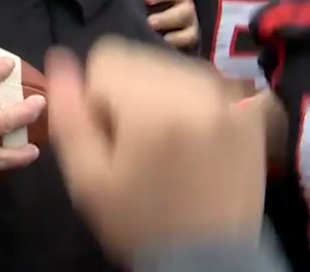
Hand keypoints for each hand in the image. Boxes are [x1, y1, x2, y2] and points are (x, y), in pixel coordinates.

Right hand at [45, 39, 266, 263]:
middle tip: (137, 146)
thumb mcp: (87, 178)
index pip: (106, 58)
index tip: (110, 138)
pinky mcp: (250, 111)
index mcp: (150, 104)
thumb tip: (59, 58)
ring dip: (160, 97)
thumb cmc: (139, 221)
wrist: (210, 259)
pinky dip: (194, 103)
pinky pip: (206, 83)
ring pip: (172, 69)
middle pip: (140, 60)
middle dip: (129, 95)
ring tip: (166, 147)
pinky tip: (194, 142)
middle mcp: (194, 89)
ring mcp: (229, 99)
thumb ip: (68, 113)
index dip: (97, 98)